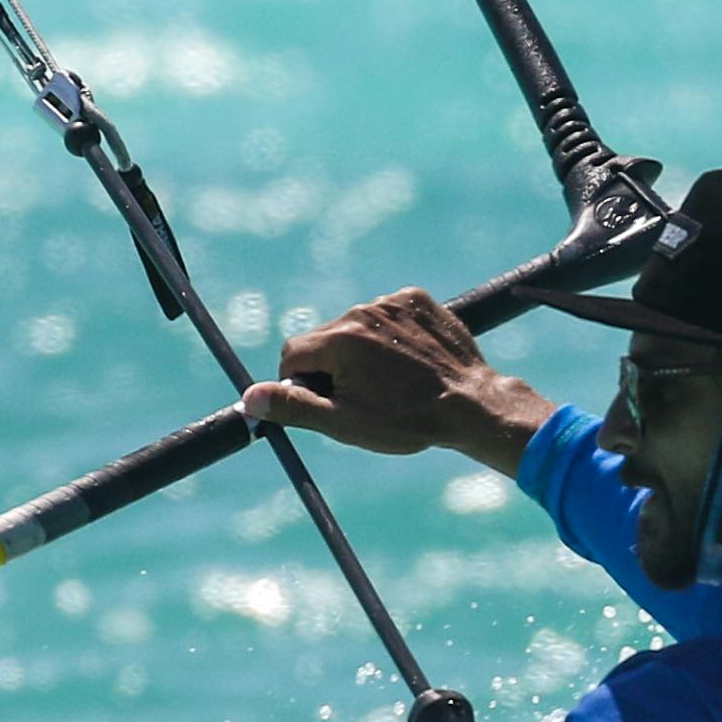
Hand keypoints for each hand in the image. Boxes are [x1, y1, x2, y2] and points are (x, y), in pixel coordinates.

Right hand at [240, 292, 555, 462]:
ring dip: (362, 350)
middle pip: (325, 338)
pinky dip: (390, 335)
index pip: (293, 354)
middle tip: (363, 397)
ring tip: (392, 381)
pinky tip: (409, 362)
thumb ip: (293, 406)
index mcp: (339, 340)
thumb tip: (250, 399)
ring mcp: (393, 301)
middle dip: (333, 366)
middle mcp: (362, 311)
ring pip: (356, 326)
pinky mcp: (417, 299)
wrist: (471, 406)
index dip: (302, 382)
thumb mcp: (343, 422)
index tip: (326, 402)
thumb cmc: (406, 421)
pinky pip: (387, 315)